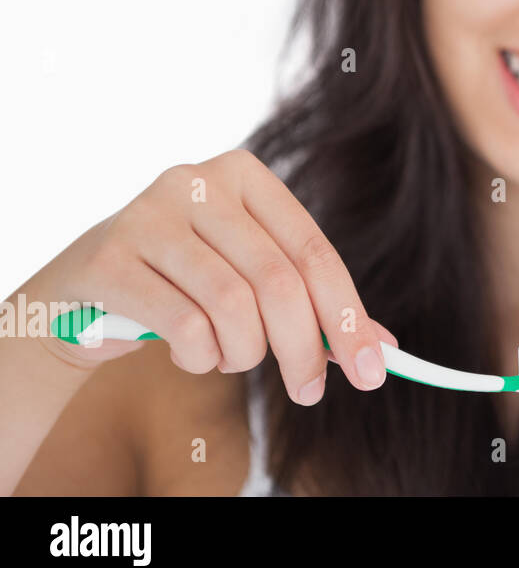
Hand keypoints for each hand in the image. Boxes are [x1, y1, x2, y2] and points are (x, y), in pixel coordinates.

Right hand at [23, 148, 396, 404]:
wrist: (85, 292)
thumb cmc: (187, 283)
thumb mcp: (253, 280)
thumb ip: (317, 307)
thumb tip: (384, 349)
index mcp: (246, 175)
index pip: (314, 251)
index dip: (348, 316)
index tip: (372, 371)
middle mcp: (197, 182)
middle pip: (278, 281)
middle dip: (305, 349)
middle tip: (309, 391)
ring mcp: (148, 214)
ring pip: (232, 306)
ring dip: (244, 353)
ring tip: (232, 359)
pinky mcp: (109, 257)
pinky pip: (184, 326)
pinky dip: (201, 358)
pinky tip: (192, 355)